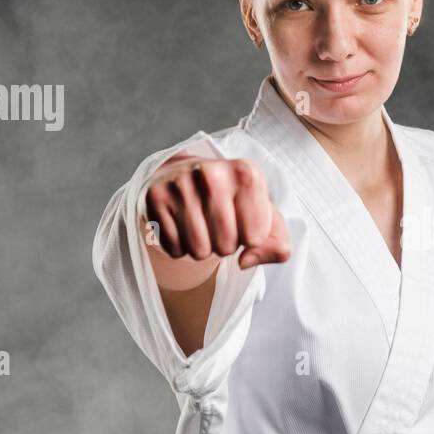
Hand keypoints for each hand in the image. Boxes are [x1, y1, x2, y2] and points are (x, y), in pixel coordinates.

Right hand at [141, 153, 291, 266]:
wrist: (191, 178)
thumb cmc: (236, 203)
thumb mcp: (266, 220)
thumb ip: (277, 247)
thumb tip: (245, 262)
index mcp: (248, 173)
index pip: (255, 237)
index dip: (250, 239)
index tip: (243, 221)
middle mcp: (213, 172)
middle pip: (226, 245)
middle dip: (226, 246)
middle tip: (220, 227)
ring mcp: (181, 182)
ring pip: (199, 251)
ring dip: (203, 250)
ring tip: (203, 228)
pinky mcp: (156, 197)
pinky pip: (174, 249)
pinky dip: (181, 248)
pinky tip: (183, 226)